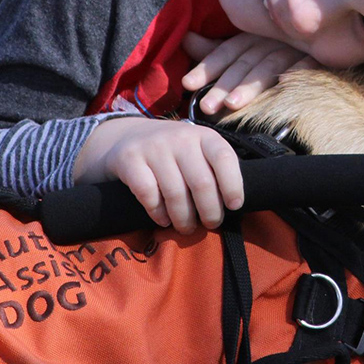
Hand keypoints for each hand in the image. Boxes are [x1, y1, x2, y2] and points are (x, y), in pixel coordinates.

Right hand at [73, 117, 241, 233]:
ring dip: (184, 218)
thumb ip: (214, 169)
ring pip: (175, 192)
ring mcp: (154, 147)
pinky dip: (158, 213)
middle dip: (209, 211)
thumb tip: (233, 206)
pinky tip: (163, 219)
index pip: (224, 158)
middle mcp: (180, 137)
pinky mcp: (129, 159)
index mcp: (204, 136)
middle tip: (210, 224)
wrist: (128, 136)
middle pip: (201, 182)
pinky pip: (148, 194)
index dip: (233, 185)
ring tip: (187, 227)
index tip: (234, 206)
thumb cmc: (174, 153)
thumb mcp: (198, 151)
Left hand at [182, 32, 317, 114]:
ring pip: (267, 68)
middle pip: (243, 63)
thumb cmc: (274, 54)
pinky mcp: (314, 60)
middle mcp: (269, 42)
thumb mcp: (243, 52)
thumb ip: (215, 51)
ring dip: (250, 85)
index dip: (207, 68)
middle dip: (224, 85)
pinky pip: (304, 65)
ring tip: (232, 105)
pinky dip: (294, 73)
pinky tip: (282, 85)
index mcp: (251, 39)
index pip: (226, 53)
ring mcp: (292, 50)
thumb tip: (186, 38)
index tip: (188, 84)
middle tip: (207, 106)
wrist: (318, 46)